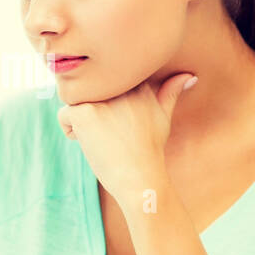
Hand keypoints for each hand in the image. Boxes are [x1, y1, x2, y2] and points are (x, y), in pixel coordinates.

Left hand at [56, 72, 197, 205]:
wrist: (141, 178)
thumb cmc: (150, 150)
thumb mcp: (163, 117)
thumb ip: (170, 92)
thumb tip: (190, 76)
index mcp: (137, 81)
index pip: (107, 78)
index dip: (107, 100)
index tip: (117, 121)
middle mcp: (119, 85)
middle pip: (90, 88)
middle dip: (92, 107)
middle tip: (108, 132)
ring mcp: (100, 98)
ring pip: (75, 99)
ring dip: (81, 118)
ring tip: (100, 137)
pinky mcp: (84, 113)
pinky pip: (63, 115)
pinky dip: (70, 131)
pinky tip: (88, 144)